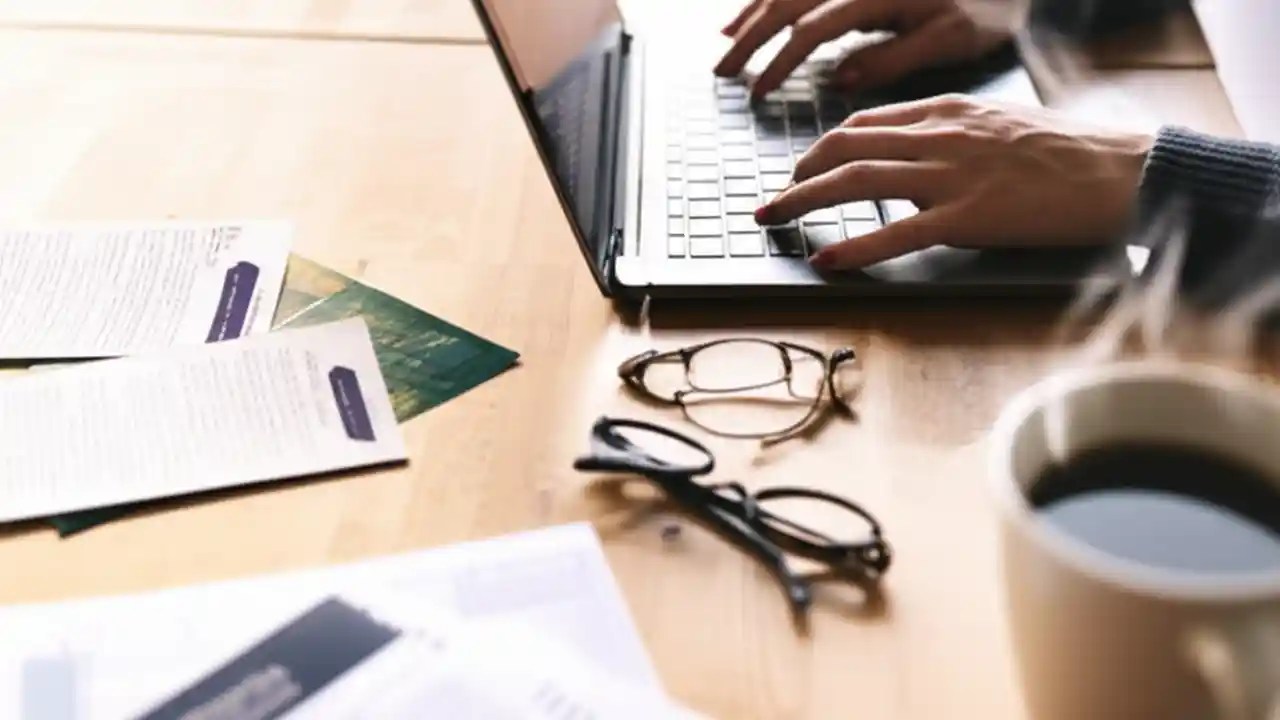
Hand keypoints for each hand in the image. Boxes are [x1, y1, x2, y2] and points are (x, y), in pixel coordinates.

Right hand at [715, 0, 1008, 98]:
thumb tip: (838, 77)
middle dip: (750, 37)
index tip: (758, 94)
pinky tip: (757, 10)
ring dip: (753, 11)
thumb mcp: (951, 39)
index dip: (780, 62)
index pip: (812, 28)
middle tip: (722, 72)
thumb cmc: (990, 4)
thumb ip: (892, 59)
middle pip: (787, 0)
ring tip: (725, 41)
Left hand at [754, 95, 1154, 268]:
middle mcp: (941, 136)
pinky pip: (896, 233)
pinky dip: (853, 247)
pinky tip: (825, 258)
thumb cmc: (1069, 152)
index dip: (824, 146)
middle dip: (798, 172)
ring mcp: (952, 176)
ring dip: (804, 201)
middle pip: (846, 146)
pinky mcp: (968, 218)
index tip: (802, 166)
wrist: (1121, 172)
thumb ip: (953, 133)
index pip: (865, 122)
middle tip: (772, 198)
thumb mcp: (1002, 123)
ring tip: (773, 219)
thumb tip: (913, 149)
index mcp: (948, 111)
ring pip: (857, 181)